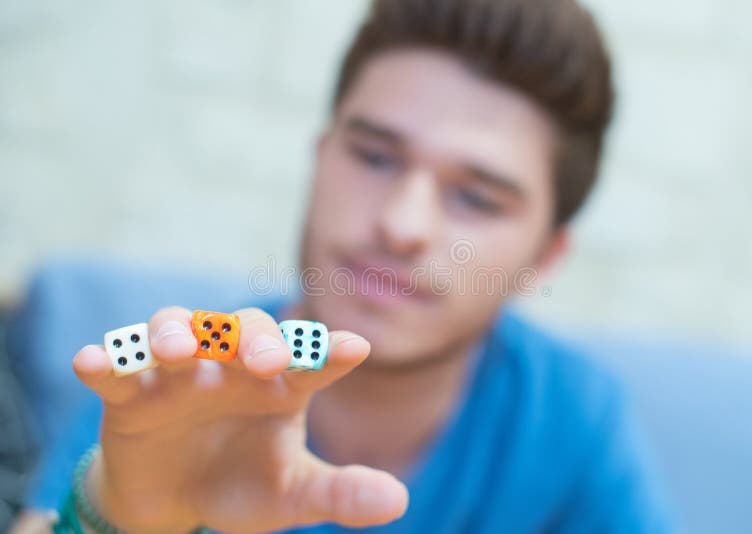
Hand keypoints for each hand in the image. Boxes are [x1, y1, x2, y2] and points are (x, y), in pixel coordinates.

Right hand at [72, 306, 407, 533]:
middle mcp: (231, 367)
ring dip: (176, 333)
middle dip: (252, 339)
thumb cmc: (241, 483)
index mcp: (280, 384)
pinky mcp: (130, 394)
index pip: (310, 360)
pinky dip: (107, 361)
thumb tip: (398, 502)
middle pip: (243, 331)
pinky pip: (117, 369)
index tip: (356, 351)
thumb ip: (338, 494)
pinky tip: (93, 361)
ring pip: (176, 330)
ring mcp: (179, 374)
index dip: (330, 353)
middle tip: (264, 360)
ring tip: (179, 350)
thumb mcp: (291, 494)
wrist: (174, 499)